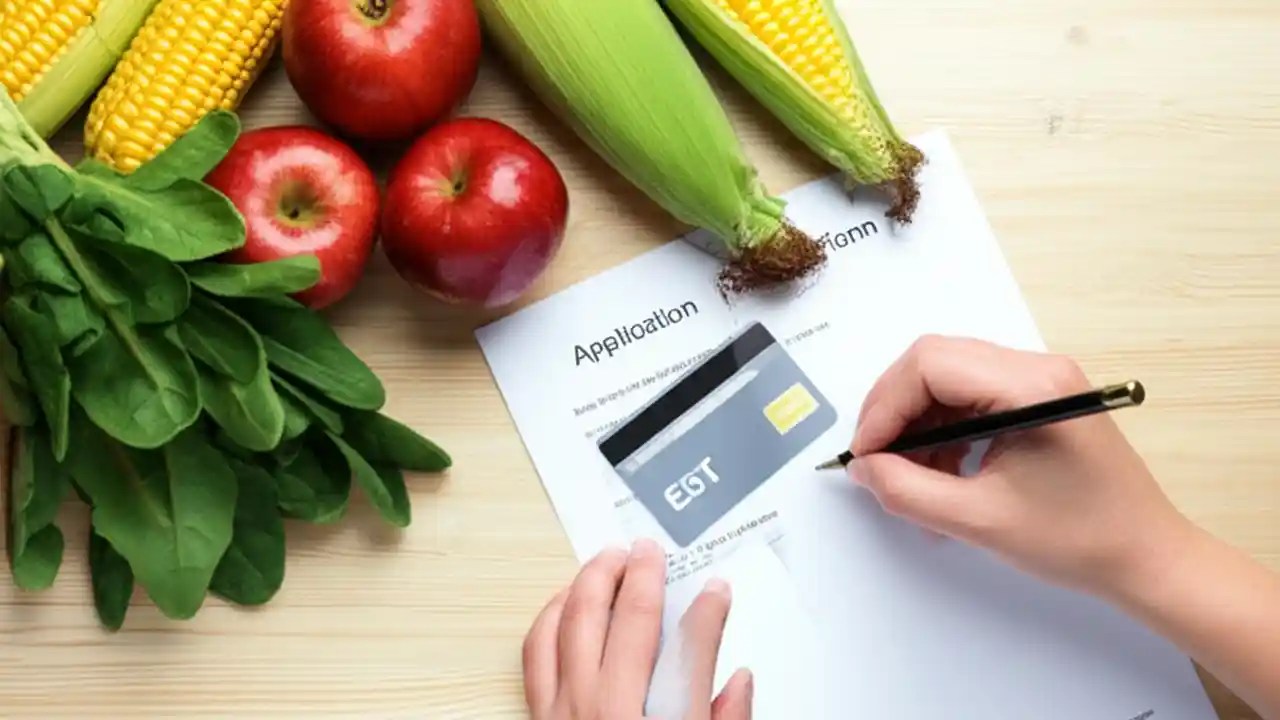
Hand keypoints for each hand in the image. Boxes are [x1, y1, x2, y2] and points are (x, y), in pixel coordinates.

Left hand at [523, 539, 752, 719]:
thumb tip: (737, 682)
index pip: (688, 645)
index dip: (707, 608)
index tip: (717, 588)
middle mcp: (601, 710)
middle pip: (619, 614)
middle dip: (636, 572)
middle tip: (648, 550)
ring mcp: (562, 713)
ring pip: (568, 622)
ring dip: (587, 583)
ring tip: (605, 563)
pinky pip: (535, 652)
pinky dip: (549, 619)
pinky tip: (563, 607)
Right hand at [849, 335, 1196, 599]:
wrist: (1147, 557)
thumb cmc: (1081, 539)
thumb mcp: (979, 520)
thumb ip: (907, 491)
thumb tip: (863, 467)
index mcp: (1032, 388)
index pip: (930, 365)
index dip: (884, 406)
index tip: (865, 453)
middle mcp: (1039, 369)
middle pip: (935, 362)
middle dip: (895, 411)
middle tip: (876, 460)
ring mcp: (1041, 381)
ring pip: (948, 379)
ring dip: (918, 424)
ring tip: (914, 479)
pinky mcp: (1039, 399)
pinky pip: (971, 397)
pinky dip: (943, 431)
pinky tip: (942, 473)